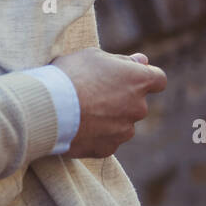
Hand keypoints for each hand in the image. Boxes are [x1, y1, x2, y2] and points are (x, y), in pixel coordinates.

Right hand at [52, 48, 166, 158]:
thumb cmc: (69, 75)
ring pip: (121, 123)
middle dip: (120, 99)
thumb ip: (121, 60)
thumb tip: (142, 61)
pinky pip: (106, 140)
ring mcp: (124, 131)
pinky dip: (95, 135)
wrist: (48, 108)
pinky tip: (76, 126)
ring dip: (107, 118)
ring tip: (79, 111)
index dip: (143, 77)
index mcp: (138, 81)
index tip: (128, 77)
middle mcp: (139, 108)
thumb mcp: (92, 56)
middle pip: (136, 103)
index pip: (158, 79)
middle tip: (91, 93)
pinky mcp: (108, 148)